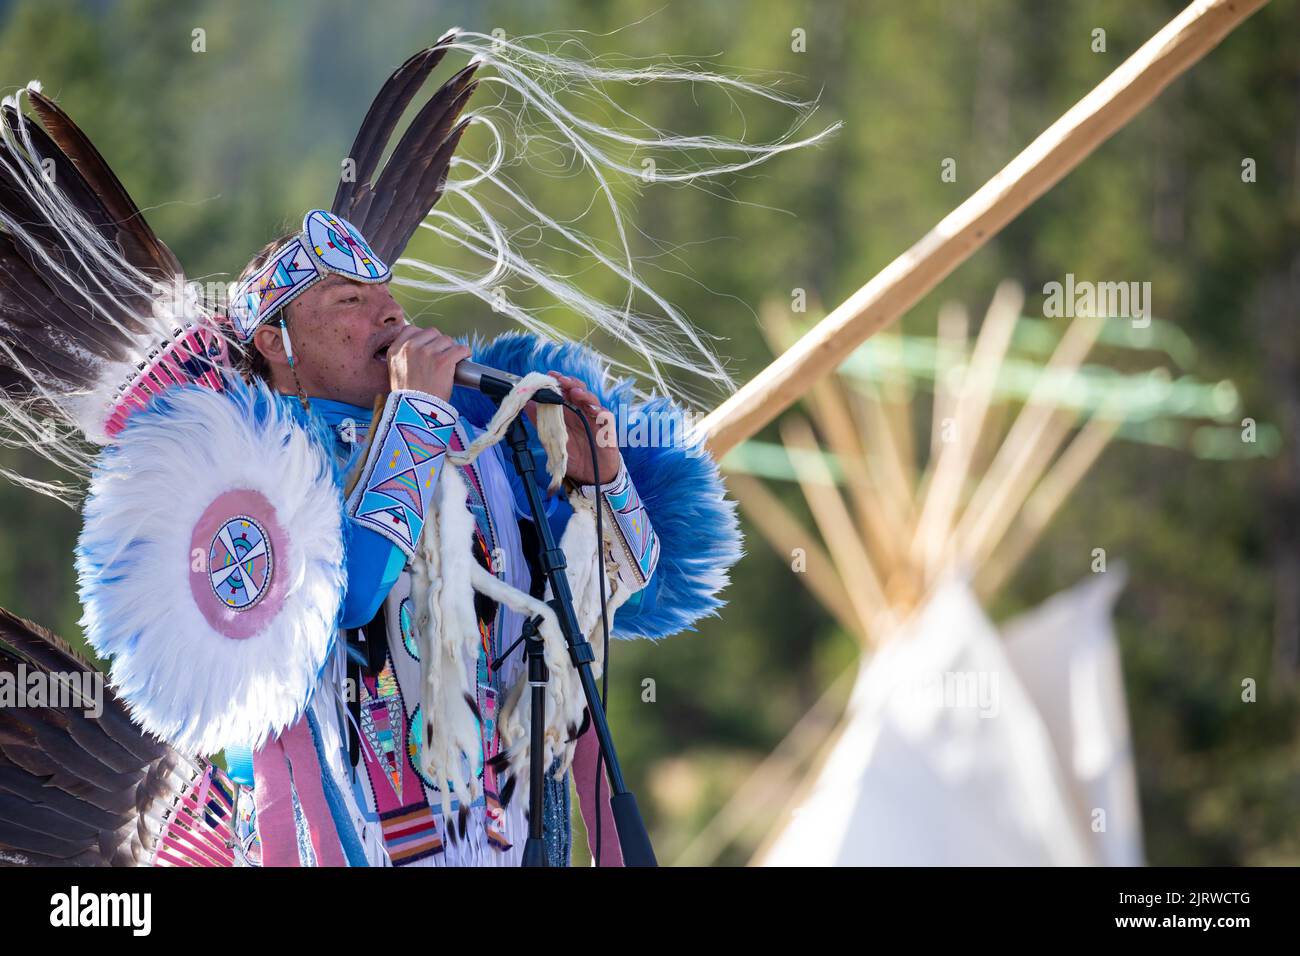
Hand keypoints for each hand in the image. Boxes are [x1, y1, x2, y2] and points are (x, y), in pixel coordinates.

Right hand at [386, 326, 471, 401]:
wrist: (415, 412)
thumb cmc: (408, 396)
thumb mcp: (395, 371)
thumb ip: (404, 355)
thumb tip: (420, 345)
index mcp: (396, 349)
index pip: (411, 329)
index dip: (423, 337)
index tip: (429, 345)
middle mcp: (410, 347)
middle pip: (432, 332)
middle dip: (438, 342)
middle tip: (441, 356)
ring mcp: (427, 353)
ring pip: (447, 340)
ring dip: (451, 349)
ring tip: (450, 361)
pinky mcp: (443, 361)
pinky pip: (460, 348)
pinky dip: (465, 352)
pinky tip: (464, 357)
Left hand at [525, 370, 620, 485]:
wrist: (591, 476)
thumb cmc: (574, 456)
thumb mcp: (553, 441)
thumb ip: (542, 423)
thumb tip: (526, 406)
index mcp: (570, 413)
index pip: (565, 392)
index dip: (559, 382)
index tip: (550, 375)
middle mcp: (583, 413)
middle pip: (580, 391)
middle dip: (571, 383)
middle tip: (561, 380)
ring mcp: (596, 420)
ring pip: (593, 401)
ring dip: (585, 395)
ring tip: (575, 392)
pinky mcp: (608, 430)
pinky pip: (606, 417)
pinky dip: (600, 412)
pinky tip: (593, 411)